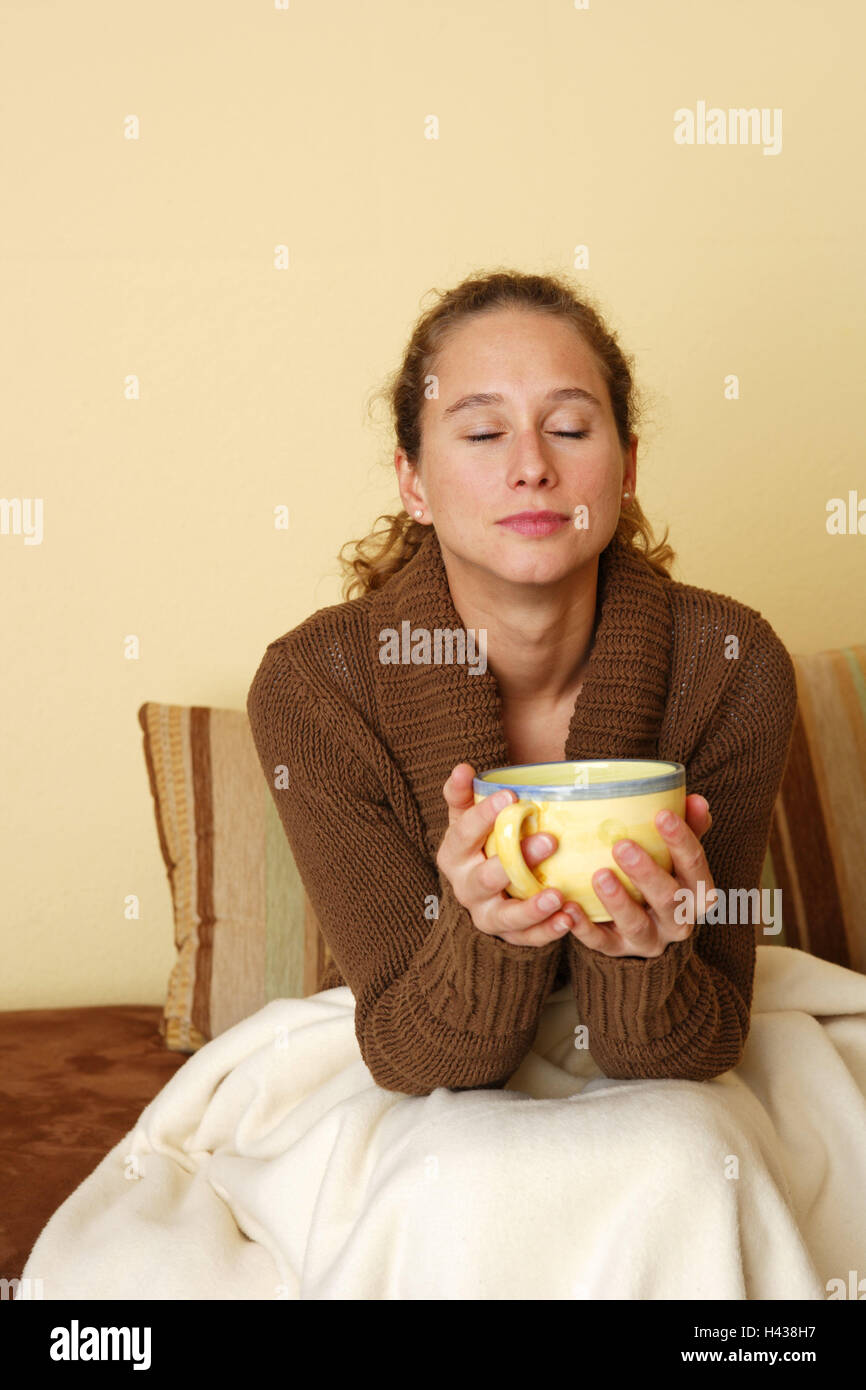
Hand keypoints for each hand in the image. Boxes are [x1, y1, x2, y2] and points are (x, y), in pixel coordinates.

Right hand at [437, 763, 573, 946]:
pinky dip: (548, 931)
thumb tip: (462, 768)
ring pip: (505, 916)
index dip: (484, 815)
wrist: (482, 893)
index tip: (511, 795)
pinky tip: (568, 919)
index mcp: (453, 855)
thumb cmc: (480, 846)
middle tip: (549, 840)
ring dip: (532, 907)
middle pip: (486, 877)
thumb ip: (462, 795)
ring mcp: (486, 915)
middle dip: (516, 861)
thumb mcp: (467, 820)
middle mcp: (466, 888)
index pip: (463, 834)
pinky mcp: (508, 936)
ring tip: (558, 895)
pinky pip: (527, 938)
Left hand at [565, 795, 716, 958]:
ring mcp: (648, 939)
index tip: (662, 814)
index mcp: (696, 893)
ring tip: (599, 875)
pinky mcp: (617, 950)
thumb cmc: (662, 876)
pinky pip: (601, 943)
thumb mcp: (676, 856)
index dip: (682, 841)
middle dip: (647, 873)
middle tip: (622, 845)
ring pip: (636, 925)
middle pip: (668, 899)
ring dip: (618, 901)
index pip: (696, 867)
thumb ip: (688, 829)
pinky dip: (584, 928)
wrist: (646, 930)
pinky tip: (569, 909)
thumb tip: (697, 800)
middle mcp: (678, 921)